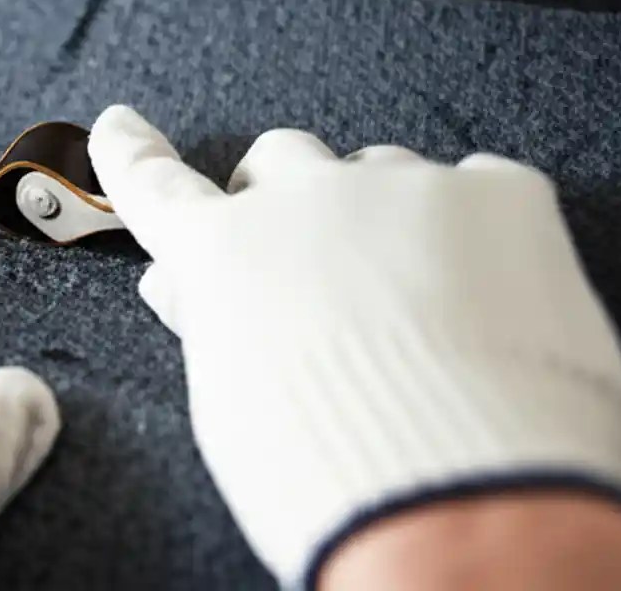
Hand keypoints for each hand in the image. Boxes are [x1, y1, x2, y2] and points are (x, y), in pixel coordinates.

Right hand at [87, 105, 620, 588]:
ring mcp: (406, 188)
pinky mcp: (500, 195)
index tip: (121, 126)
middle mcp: (306, 199)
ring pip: (383, 170)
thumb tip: (183, 282)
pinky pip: (479, 181)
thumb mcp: (231, 404)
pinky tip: (485, 288)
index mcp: (224, 252)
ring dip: (384, 214)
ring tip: (414, 300)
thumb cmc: (327, 467)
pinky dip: (477, 225)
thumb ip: (210, 323)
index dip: (132, 154)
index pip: (157, 186)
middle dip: (289, 197)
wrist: (455, 494)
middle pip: (282, 160)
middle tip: (313, 258)